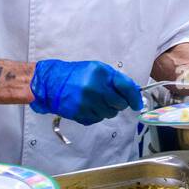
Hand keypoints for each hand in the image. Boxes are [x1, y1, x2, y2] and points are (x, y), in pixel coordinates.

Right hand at [29, 59, 143, 124]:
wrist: (50, 83)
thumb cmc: (75, 74)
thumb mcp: (97, 69)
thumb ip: (115, 79)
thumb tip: (133, 91)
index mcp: (101, 73)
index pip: (126, 87)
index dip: (135, 97)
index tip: (137, 103)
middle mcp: (95, 88)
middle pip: (120, 104)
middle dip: (119, 103)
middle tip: (111, 99)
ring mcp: (87, 102)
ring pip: (110, 114)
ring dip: (107, 109)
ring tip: (96, 100)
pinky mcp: (81, 114)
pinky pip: (97, 119)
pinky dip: (96, 114)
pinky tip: (88, 106)